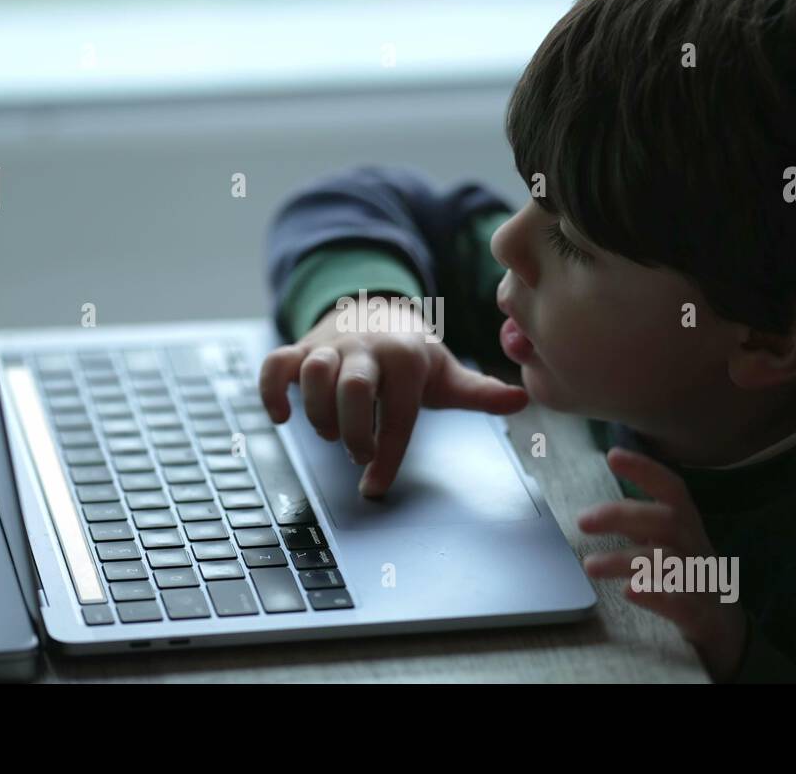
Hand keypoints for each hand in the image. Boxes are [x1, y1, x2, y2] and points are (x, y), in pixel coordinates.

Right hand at [259, 295, 527, 495]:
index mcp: (407, 356)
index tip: (375, 486)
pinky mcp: (300, 348)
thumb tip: (522, 401)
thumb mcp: (444, 372)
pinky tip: (283, 417)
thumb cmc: (411, 356)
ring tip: (330, 434)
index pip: (397, 413)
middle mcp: (366, 347)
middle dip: (354, 433)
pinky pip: (276, 364)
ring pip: (314, 375)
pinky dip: (272, 392)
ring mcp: (330, 346)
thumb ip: (478, 392)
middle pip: (352, 390)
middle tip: (360, 453)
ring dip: (318, 415)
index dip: (386, 454)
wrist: (374, 308)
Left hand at [578, 447, 747, 681]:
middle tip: (583, 520)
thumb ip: (639, 526)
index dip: (645, 470)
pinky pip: (682, 602)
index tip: (613, 455)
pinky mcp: (702, 616)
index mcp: (687, 528)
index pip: (672, 490)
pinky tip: (630, 590)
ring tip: (590, 565)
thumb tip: (596, 510)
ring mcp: (702, 581)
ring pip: (668, 560)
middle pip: (666, 520)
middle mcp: (696, 548)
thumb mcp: (666, 546)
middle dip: (623, 515)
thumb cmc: (688, 581)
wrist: (728, 633)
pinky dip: (655, 594)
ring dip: (625, 560)